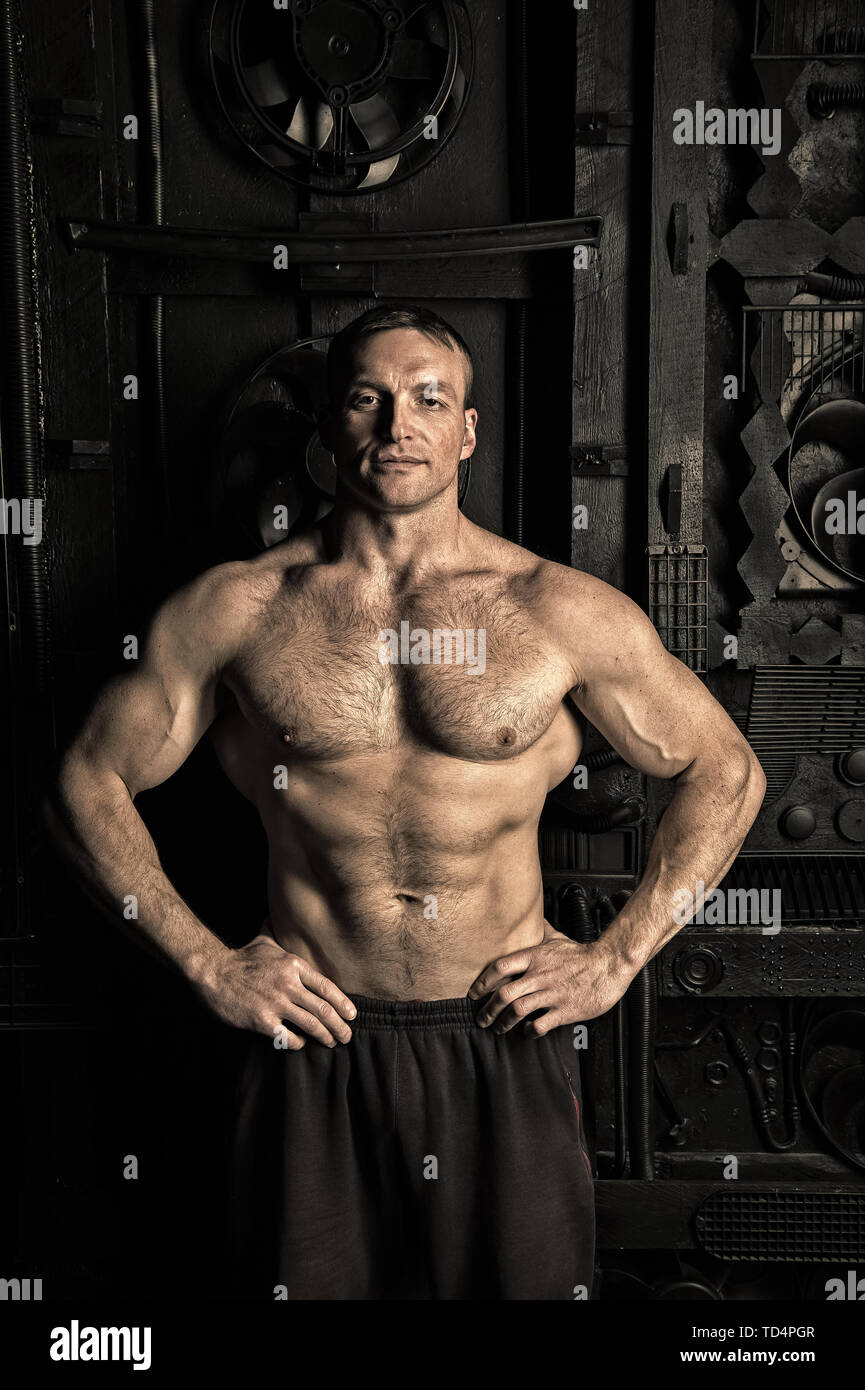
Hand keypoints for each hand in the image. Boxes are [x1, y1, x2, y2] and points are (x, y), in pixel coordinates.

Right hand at [193, 932, 355, 1047]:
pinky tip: (302, 1043)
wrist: (213, 972)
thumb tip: (286, 916)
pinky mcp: (262, 1021)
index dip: (343, 1003)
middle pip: (324, 1009)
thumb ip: (282, 934)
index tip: (352, 1014)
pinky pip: (289, 1037)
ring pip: (311, 1024)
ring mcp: (276, 1003)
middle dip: (340, 1026)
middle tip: (347, 1036)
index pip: (327, 987)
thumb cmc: (241, 958)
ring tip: (331, 1042)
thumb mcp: (266, 941)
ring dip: (325, 1036)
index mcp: (293, 965)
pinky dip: (299, 1043)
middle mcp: (288, 984)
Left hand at [468, 923, 632, 1035]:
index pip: (500, 967)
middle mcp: (539, 976)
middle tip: (482, 1018)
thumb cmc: (582, 955)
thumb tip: (529, 919)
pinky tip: (527, 1031)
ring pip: (518, 1010)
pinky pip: (540, 1025)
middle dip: (488, 1010)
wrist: (609, 966)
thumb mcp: (557, 939)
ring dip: (504, 1022)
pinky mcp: (564, 1010)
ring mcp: (551, 994)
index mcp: (535, 957)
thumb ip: (540, 931)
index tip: (474, 993)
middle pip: (504, 993)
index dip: (483, 981)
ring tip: (499, 1029)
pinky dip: (529, 1031)